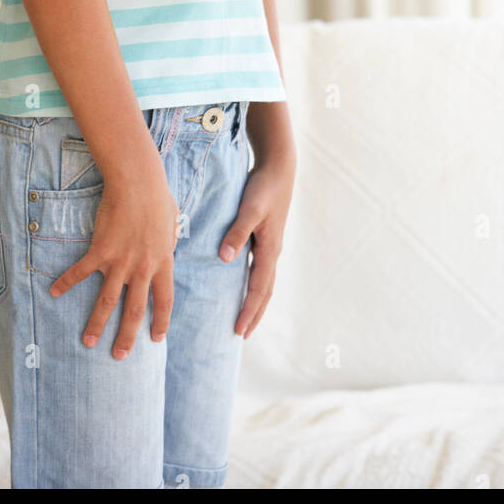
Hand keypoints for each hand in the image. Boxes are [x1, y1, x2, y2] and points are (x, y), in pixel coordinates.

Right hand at [50, 162, 180, 359]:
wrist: (138, 181)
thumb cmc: (158, 197)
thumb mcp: (171, 223)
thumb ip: (168, 242)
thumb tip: (168, 249)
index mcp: (163, 262)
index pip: (164, 300)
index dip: (160, 321)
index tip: (156, 338)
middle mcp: (142, 268)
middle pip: (135, 310)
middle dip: (126, 336)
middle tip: (119, 357)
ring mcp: (120, 261)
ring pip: (107, 302)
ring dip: (96, 324)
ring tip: (87, 342)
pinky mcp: (100, 251)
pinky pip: (80, 272)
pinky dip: (66, 283)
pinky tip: (54, 292)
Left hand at [218, 157, 294, 338]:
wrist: (278, 167)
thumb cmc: (263, 187)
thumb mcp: (250, 208)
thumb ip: (237, 232)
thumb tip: (225, 258)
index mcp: (269, 249)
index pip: (259, 289)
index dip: (249, 311)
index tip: (238, 331)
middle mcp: (272, 251)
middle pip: (265, 291)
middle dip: (254, 314)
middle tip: (241, 335)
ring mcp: (270, 245)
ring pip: (264, 282)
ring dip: (256, 302)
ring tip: (245, 318)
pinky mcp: (265, 237)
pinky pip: (260, 269)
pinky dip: (254, 284)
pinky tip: (243, 285)